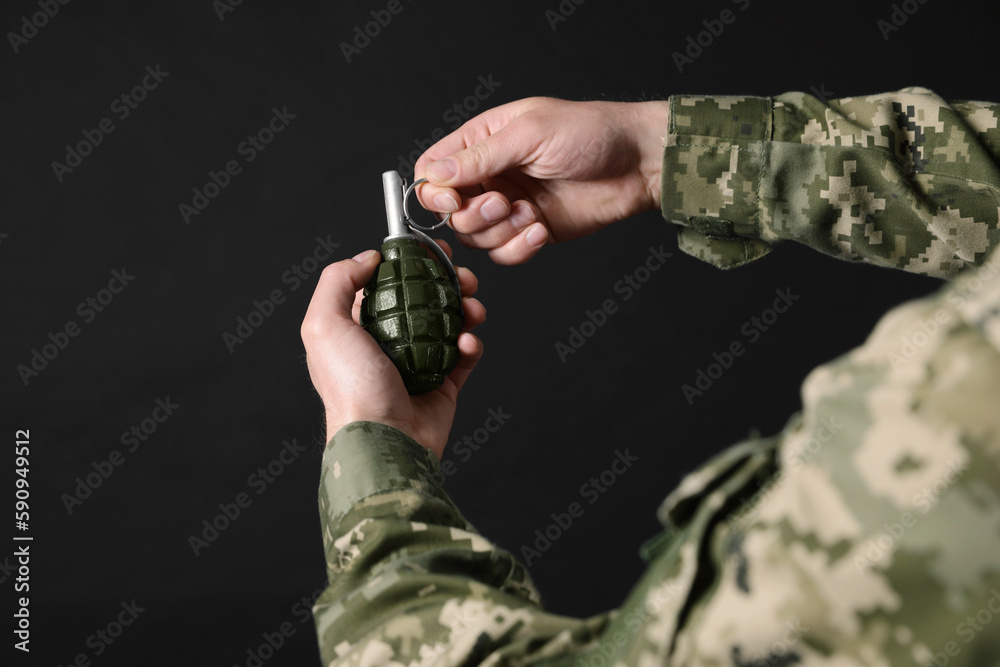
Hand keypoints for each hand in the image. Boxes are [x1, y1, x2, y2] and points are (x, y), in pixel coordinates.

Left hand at [300, 242, 485, 458]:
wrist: (384, 442)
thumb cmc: (350, 388)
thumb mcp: (323, 325)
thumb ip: (337, 281)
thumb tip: (368, 257)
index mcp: (357, 327)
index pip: (386, 283)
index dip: (410, 262)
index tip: (431, 250)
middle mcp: (387, 343)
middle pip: (424, 299)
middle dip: (447, 282)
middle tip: (462, 276)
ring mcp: (417, 365)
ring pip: (449, 324)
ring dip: (465, 309)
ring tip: (472, 307)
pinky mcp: (443, 387)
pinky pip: (464, 356)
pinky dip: (472, 344)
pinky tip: (469, 342)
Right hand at [414, 97, 668, 264]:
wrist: (638, 163)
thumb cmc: (590, 133)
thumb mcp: (529, 135)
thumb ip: (479, 157)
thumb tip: (434, 174)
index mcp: (482, 141)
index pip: (432, 170)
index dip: (434, 191)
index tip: (454, 199)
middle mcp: (491, 175)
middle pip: (449, 211)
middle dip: (473, 214)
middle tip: (504, 203)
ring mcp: (510, 205)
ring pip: (475, 237)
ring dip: (499, 231)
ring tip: (529, 214)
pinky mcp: (530, 231)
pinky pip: (504, 253)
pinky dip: (518, 248)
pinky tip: (541, 230)